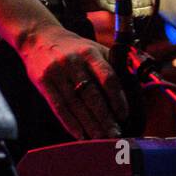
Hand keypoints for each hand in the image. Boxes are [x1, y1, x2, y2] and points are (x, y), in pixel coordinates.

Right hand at [16, 23, 128, 139]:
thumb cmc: (73, 48)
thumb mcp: (94, 48)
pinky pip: (58, 106)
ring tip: (100, 138)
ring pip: (75, 104)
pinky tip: (80, 135)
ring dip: (89, 124)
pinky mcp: (43, 82)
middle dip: (104, 117)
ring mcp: (57, 72)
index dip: (117, 98)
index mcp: (89, 52)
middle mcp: (73, 62)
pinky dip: (70, 123)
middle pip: (91, 94)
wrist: (38, 37)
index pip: (107, 77)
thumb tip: (136, 85)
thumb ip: (113, 64)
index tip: (124, 115)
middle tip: (115, 134)